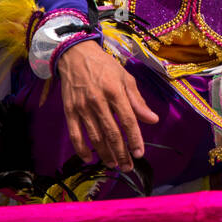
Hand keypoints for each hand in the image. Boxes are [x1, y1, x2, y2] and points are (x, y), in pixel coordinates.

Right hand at [55, 40, 158, 170]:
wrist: (75, 55)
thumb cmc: (104, 66)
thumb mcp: (125, 78)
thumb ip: (138, 101)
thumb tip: (153, 120)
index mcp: (115, 91)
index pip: (127, 120)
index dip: (134, 139)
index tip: (139, 153)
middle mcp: (98, 100)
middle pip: (112, 133)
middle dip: (121, 153)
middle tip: (128, 166)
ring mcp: (82, 107)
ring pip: (95, 137)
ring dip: (105, 154)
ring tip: (114, 164)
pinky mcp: (69, 111)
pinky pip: (75, 135)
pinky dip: (81, 149)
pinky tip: (89, 158)